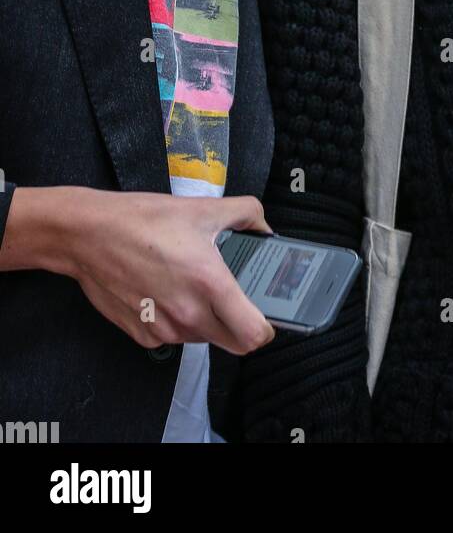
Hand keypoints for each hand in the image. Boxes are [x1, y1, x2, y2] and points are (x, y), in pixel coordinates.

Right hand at [1, 186, 276, 353]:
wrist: (89, 235)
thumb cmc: (144, 220)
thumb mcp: (202, 207)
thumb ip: (245, 214)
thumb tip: (265, 229)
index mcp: (210, 284)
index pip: (252, 335)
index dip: (265, 329)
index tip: (264, 314)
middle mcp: (188, 314)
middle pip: (232, 342)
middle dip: (239, 324)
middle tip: (234, 297)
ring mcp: (164, 329)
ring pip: (202, 338)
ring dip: (207, 320)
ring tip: (193, 285)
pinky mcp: (142, 335)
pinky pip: (173, 337)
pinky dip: (177, 321)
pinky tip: (166, 291)